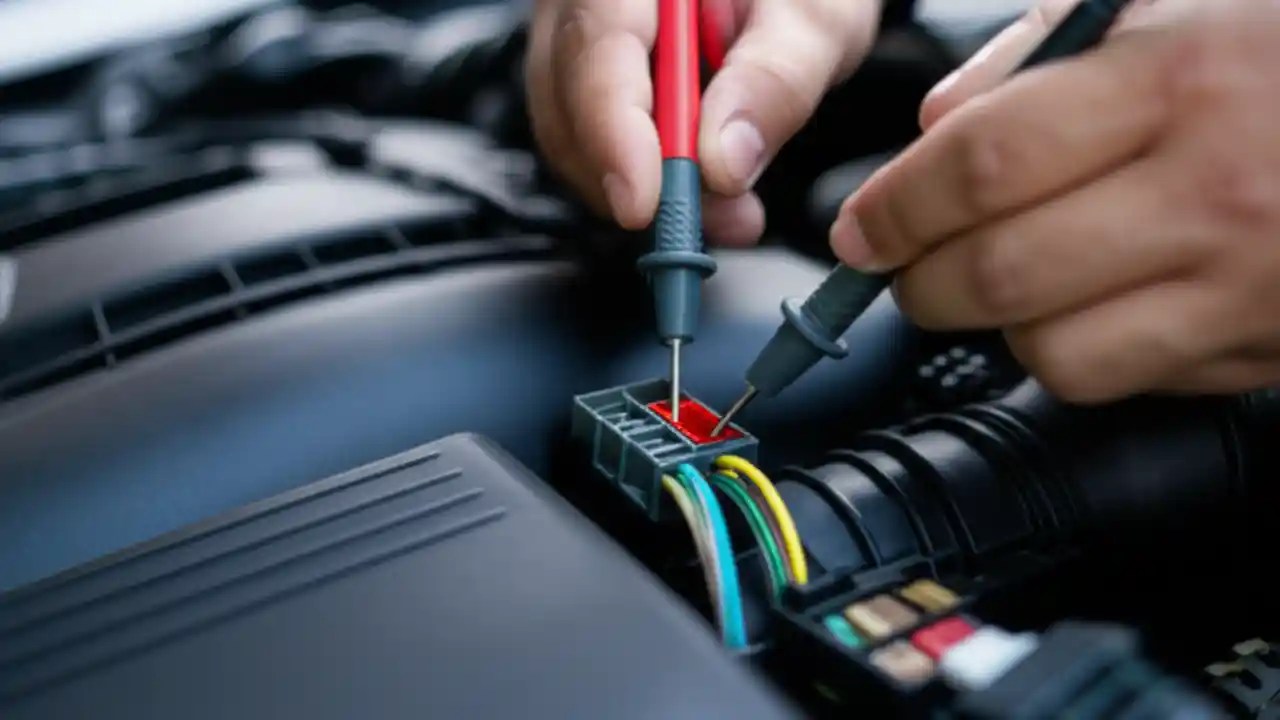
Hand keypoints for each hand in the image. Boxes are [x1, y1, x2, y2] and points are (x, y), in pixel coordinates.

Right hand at [526, 0, 880, 245]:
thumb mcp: (815, 17)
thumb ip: (775, 80)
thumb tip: (723, 164)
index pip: (595, 44)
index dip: (612, 132)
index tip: (644, 201)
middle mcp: (584, 0)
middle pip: (566, 99)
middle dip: (636, 177)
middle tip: (719, 215)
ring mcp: (579, 41)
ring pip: (573, 134)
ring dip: (648, 189)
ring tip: (732, 207)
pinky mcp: (592, 83)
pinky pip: (593, 143)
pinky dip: (650, 182)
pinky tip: (709, 190)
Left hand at [830, 0, 1279, 402]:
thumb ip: (1039, 55)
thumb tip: (933, 131)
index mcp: (1179, 78)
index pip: (980, 165)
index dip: (895, 205)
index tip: (861, 225)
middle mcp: (1212, 192)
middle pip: (998, 273)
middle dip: (916, 281)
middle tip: (900, 266)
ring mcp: (1245, 284)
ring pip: (1052, 351)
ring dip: (993, 326)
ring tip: (997, 282)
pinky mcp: (1264, 349)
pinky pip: (1127, 381)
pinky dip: (1075, 354)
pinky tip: (1087, 305)